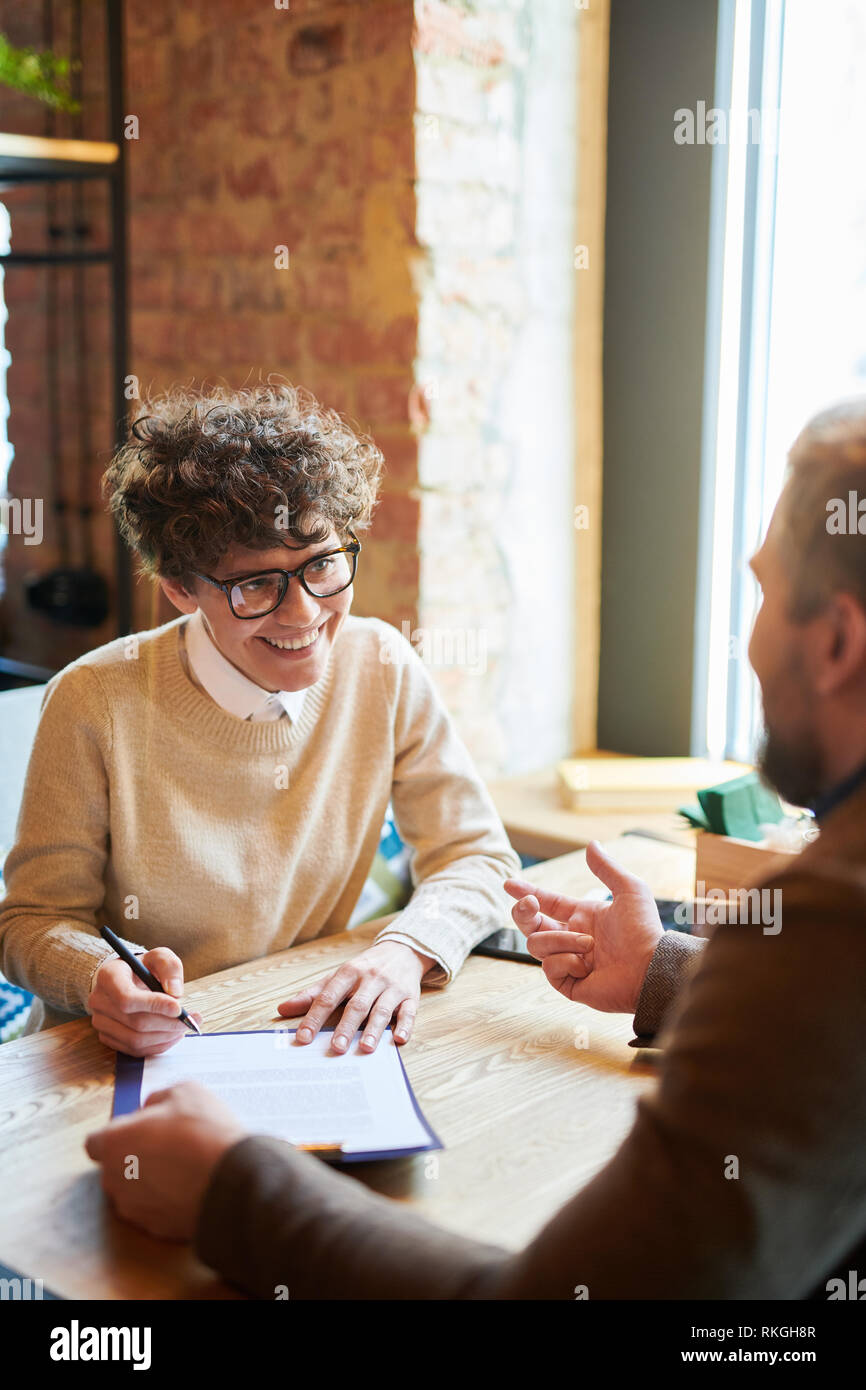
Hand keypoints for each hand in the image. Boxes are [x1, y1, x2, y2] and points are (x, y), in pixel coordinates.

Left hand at [85, 1081, 245, 1240]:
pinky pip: (154, 1209)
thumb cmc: (203, 1132)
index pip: (94, 1142)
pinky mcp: (154, 1228)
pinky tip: (190, 1187)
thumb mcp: (183, 1091)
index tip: (140, 1129)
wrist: (230, 1181)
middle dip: (134, 1157)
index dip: (118, 1133)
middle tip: (166, 1144)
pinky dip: (166, 1200)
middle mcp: (115, 1179)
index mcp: (113, 1143)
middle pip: (114, 1167)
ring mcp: (133, 1208)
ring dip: (149, 1180)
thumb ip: (156, 1099)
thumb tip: (150, 1110)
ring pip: (133, 1191)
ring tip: (183, 1167)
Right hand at [87, 948, 202, 1057]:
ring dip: (165, 1037)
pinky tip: (172, 1035)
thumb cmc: (143, 968)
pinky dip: (158, 1046)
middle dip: (167, 1023)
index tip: (178, 1008)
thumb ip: (170, 967)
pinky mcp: (108, 1038)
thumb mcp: (159, 957)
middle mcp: (99, 1001)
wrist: (126, 979)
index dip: (154, 1005)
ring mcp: (101, 1022)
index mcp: (108, 977)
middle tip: (190, 1020)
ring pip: (135, 1040)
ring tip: (183, 1027)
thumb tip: (175, 992)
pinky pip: (134, 1050)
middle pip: (135, 1022)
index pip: (127, 998)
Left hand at [277, 941, 433, 1052]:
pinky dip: (405, 1025)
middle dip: (346, 1027)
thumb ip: (313, 994)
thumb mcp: (338, 976)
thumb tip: (282, 1009)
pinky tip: (399, 1039)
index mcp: (349, 972)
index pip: (329, 997)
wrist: (402, 950)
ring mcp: (392, 987)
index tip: (303, 1038)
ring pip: (382, 1009)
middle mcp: (371, 979)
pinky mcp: (411, 996)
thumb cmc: (365, 968)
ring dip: (374, 1029)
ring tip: (365, 1048)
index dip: (315, 1017)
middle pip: (357, 1005)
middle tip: (336, 1048)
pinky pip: (409, 1011)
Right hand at [504, 840, 663, 1013]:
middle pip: (530, 925)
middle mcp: (571, 938)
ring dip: (561, 940)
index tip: (508, 884)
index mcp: (582, 917)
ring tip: (588, 944)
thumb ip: (607, 868)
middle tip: (528, 904)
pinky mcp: (568, 983)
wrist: (651, 969)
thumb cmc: (645, 930)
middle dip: (522, 913)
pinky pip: (549, 967)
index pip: (547, 903)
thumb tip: (591, 844)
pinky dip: (566, 961)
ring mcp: (568, 961)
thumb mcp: (629, 890)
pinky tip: (585, 965)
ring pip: (537, 944)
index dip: (527, 892)